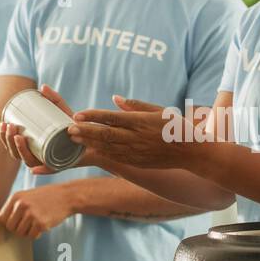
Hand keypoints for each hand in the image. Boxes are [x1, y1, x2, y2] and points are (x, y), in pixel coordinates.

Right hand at [0, 85, 101, 173]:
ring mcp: (47, 162)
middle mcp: (38, 156)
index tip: (4, 123)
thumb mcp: (63, 112)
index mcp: (33, 147)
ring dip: (19, 150)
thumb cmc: (77, 128)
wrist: (96, 139)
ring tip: (19, 136)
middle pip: (16, 153)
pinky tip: (33, 167)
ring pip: (28, 161)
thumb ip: (55, 100)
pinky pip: (46, 170)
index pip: (13, 144)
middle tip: (11, 126)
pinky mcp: (60, 166)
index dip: (4, 136)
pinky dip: (38, 167)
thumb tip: (43, 86)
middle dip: (9, 141)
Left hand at [0, 182, 73, 238]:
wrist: (67, 196)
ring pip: (20, 233)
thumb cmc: (47, 196)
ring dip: (27, 232)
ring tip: (35, 225)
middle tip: (27, 225)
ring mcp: (31, 214)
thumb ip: (15, 206)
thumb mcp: (28, 195)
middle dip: (18, 229)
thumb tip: (4, 222)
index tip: (17, 222)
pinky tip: (42, 226)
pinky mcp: (41, 224)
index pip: (2, 217)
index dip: (9, 222)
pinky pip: (32, 236)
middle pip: (10, 227)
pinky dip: (36, 234)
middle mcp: (22, 205)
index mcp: (16, 197)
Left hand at [68, 96, 189, 168]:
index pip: (111, 118)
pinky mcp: (137, 162)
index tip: (77, 115)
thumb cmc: (176, 127)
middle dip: (85, 132)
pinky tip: (89, 149)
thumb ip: (135, 105)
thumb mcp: (158, 110)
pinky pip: (115, 157)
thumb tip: (115, 99)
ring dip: (88, 143)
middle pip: (105, 134)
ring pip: (107, 147)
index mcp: (140, 122)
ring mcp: (136, 152)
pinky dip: (100, 153)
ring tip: (72, 139)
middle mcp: (136, 137)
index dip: (92, 117)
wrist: (192, 152)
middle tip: (68, 129)